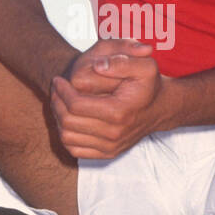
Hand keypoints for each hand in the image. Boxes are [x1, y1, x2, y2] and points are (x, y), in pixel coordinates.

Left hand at [51, 39, 167, 158]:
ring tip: (60, 102)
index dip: (61, 91)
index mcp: (118, 112)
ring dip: (58, 118)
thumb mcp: (144, 65)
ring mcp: (110, 147)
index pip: (75, 105)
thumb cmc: (148, 84)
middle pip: (68, 122)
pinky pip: (75, 150)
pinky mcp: (107, 154)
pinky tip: (69, 117)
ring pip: (67, 138)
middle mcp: (114, 134)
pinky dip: (66, 134)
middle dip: (56, 103)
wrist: (159, 108)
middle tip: (55, 89)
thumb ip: (121, 60)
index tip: (58, 79)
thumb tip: (98, 66)